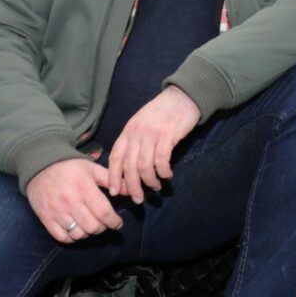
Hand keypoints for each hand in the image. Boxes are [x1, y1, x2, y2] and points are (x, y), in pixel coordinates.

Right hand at [25, 157, 120, 243]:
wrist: (40, 164)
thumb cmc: (70, 167)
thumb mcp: (92, 169)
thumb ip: (111, 180)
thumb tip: (131, 191)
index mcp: (85, 189)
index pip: (104, 213)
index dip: (114, 222)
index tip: (118, 223)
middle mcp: (71, 202)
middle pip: (93, 227)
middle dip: (102, 228)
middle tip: (104, 224)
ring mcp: (57, 211)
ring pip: (79, 234)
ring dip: (88, 233)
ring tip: (90, 226)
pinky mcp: (46, 218)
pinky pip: (62, 237)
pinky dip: (72, 237)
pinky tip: (76, 230)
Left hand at [106, 86, 200, 203]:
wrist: (182, 97)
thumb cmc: (162, 113)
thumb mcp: (141, 124)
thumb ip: (134, 142)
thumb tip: (130, 168)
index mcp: (128, 131)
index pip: (115, 156)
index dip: (113, 176)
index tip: (115, 192)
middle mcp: (136, 133)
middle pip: (129, 166)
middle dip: (132, 186)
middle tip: (138, 199)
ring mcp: (151, 134)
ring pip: (144, 166)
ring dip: (149, 181)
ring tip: (156, 187)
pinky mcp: (167, 135)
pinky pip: (162, 160)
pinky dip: (163, 172)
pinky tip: (168, 175)